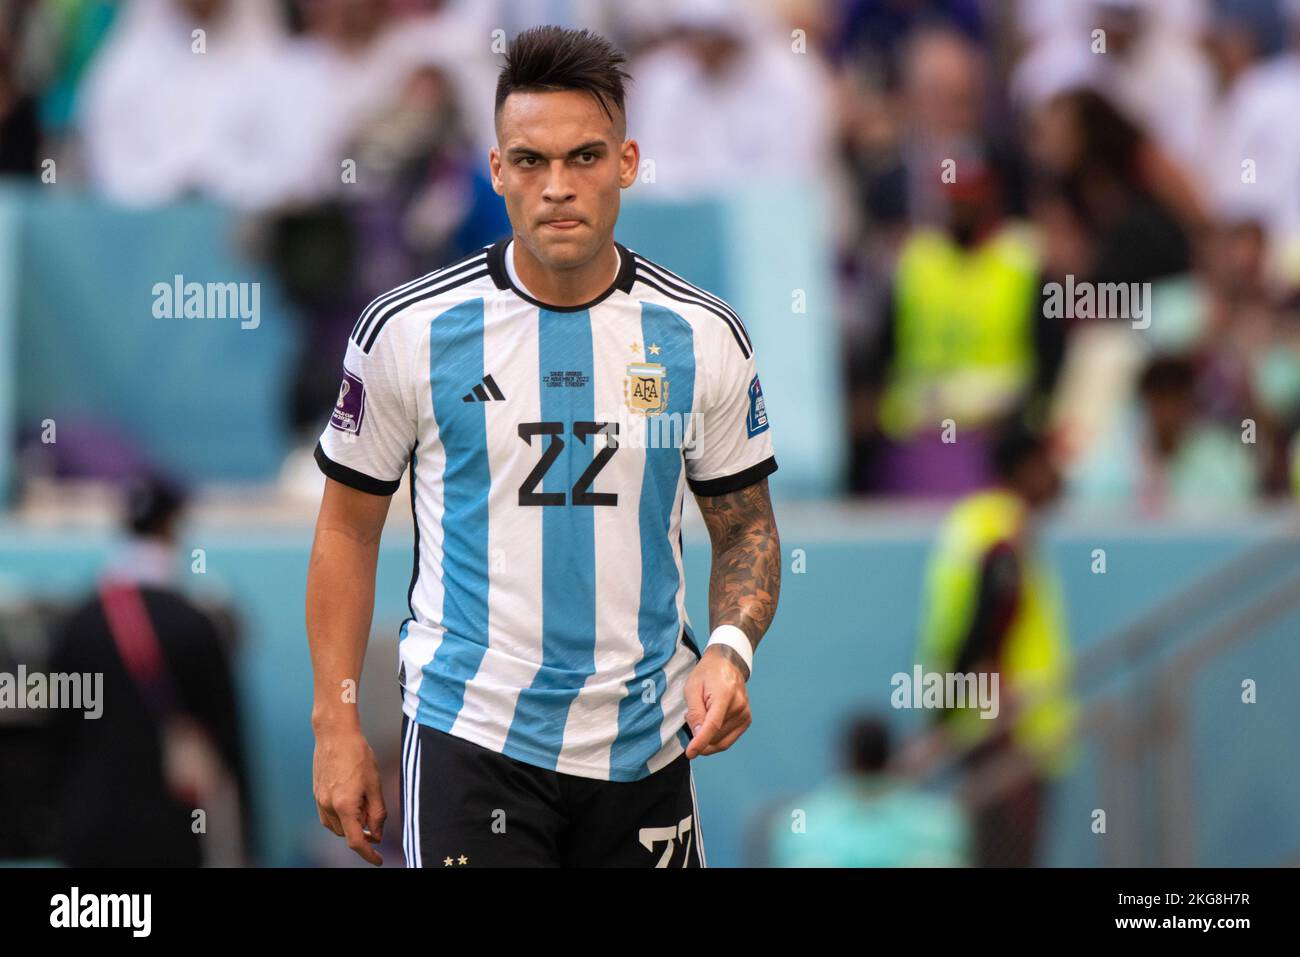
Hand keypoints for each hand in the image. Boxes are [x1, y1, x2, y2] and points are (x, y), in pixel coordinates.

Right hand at [312, 726, 385, 865]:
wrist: (335, 735)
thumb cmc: (359, 756)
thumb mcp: (375, 784)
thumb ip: (378, 812)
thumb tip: (378, 834)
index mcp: (345, 806)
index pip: (357, 841)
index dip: (369, 854)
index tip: (378, 860)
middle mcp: (328, 807)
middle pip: (347, 834)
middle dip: (363, 834)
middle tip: (376, 820)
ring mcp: (320, 801)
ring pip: (336, 827)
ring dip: (351, 825)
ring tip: (364, 806)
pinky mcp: (316, 794)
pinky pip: (328, 816)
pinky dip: (341, 817)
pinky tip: (351, 801)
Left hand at [683, 644, 751, 757]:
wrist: (728, 663)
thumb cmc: (707, 674)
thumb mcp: (692, 687)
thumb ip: (695, 712)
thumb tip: (697, 736)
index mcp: (725, 695)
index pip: (713, 725)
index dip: (700, 741)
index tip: (690, 753)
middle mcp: (739, 707)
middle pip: (715, 735)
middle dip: (698, 733)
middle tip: (690, 716)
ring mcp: (745, 715)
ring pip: (720, 741)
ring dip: (706, 736)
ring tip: (701, 715)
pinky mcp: (747, 721)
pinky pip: (727, 740)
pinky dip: (714, 738)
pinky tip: (709, 723)